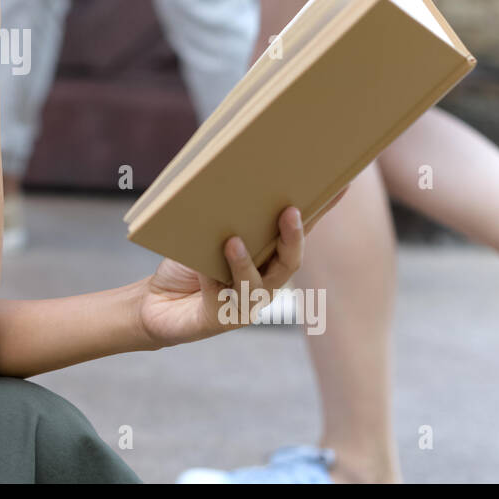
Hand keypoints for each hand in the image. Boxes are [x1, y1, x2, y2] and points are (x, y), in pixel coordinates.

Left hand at [136, 185, 349, 348]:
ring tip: (234, 240)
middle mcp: (265, 283)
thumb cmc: (188, 265)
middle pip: (289, 260)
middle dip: (292, 236)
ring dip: (246, 261)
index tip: (340, 185)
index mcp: (269, 260)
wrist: (157, 304)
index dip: (322, 210)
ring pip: (257, 283)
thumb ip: (226, 219)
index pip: (300, 232)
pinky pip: (220, 296)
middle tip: (290, 210)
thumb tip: (232, 181)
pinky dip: (212, 276)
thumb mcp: (208, 236)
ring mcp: (245, 304)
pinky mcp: (220, 318)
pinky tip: (205, 264)